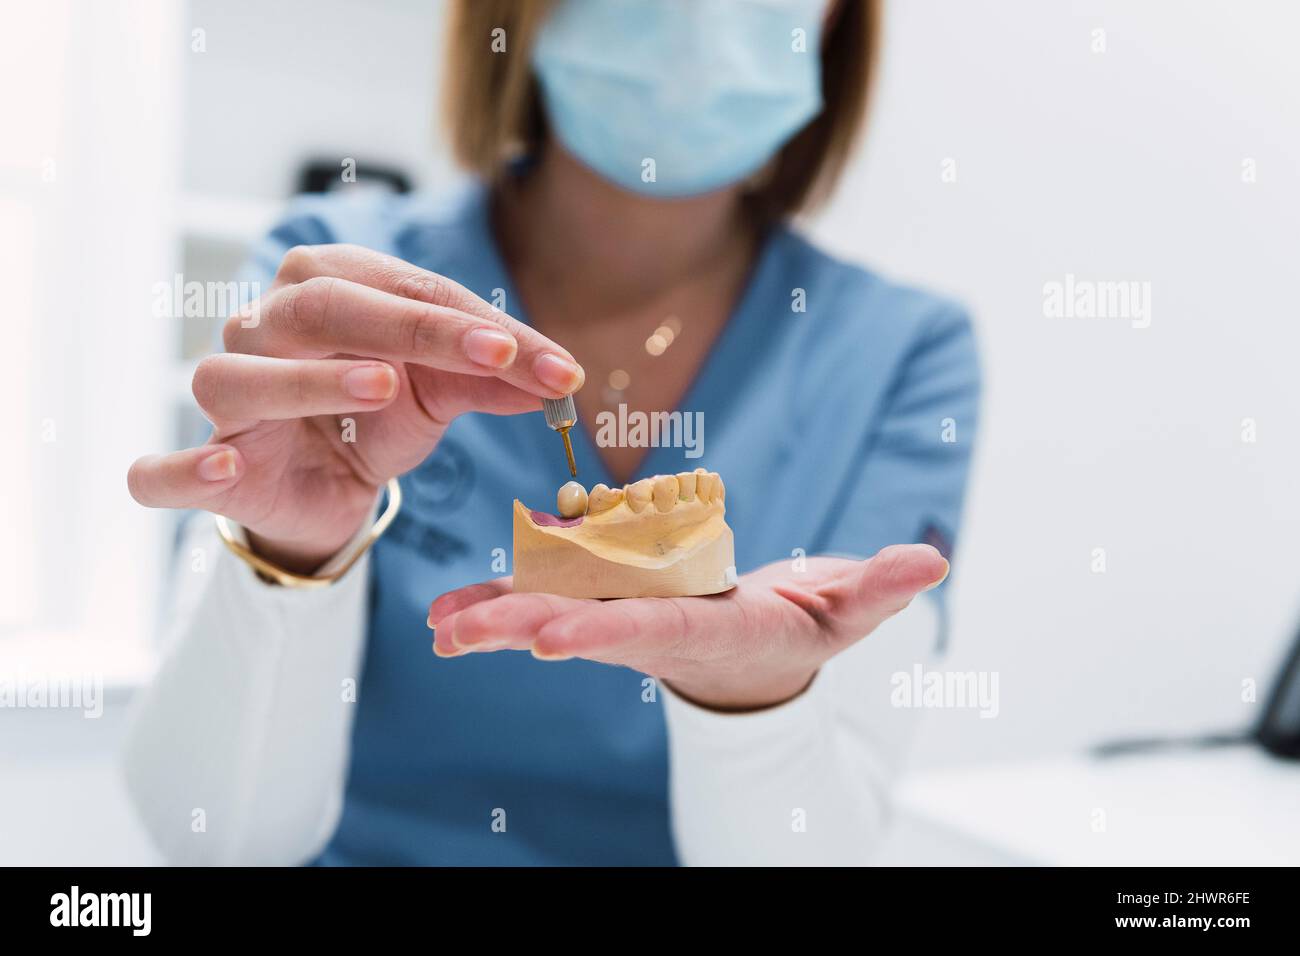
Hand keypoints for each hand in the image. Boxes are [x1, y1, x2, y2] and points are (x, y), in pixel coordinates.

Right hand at [128, 244, 583, 572]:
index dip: (474, 324)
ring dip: (310, 382)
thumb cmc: (378, 415)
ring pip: (242, 377)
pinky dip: (186, 469)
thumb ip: (495, 380)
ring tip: (383, 388)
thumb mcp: (444, 393)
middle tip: (490, 355)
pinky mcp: (207, 465)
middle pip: (324, 310)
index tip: (547, 364)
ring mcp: (227, 394)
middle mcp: (265, 325)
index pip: (402, 291)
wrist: (327, 484)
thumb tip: (563, 378)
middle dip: (414, 330)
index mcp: (327, 286)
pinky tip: (229, 468)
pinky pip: (166, 470)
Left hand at [427, 544, 948, 710]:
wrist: (755, 654)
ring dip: (493, 619)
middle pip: (583, 625)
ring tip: (438, 626)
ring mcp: (623, 617)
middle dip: (524, 627)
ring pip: (551, 615)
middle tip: (463, 633)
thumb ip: (882, 588)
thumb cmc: (805, 627)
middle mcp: (653, 627)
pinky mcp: (604, 603)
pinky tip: (444, 613)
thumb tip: (933, 563)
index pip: (654, 629)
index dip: (606, 632)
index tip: (556, 640)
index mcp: (707, 625)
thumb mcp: (850, 609)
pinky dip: (497, 604)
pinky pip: (544, 602)